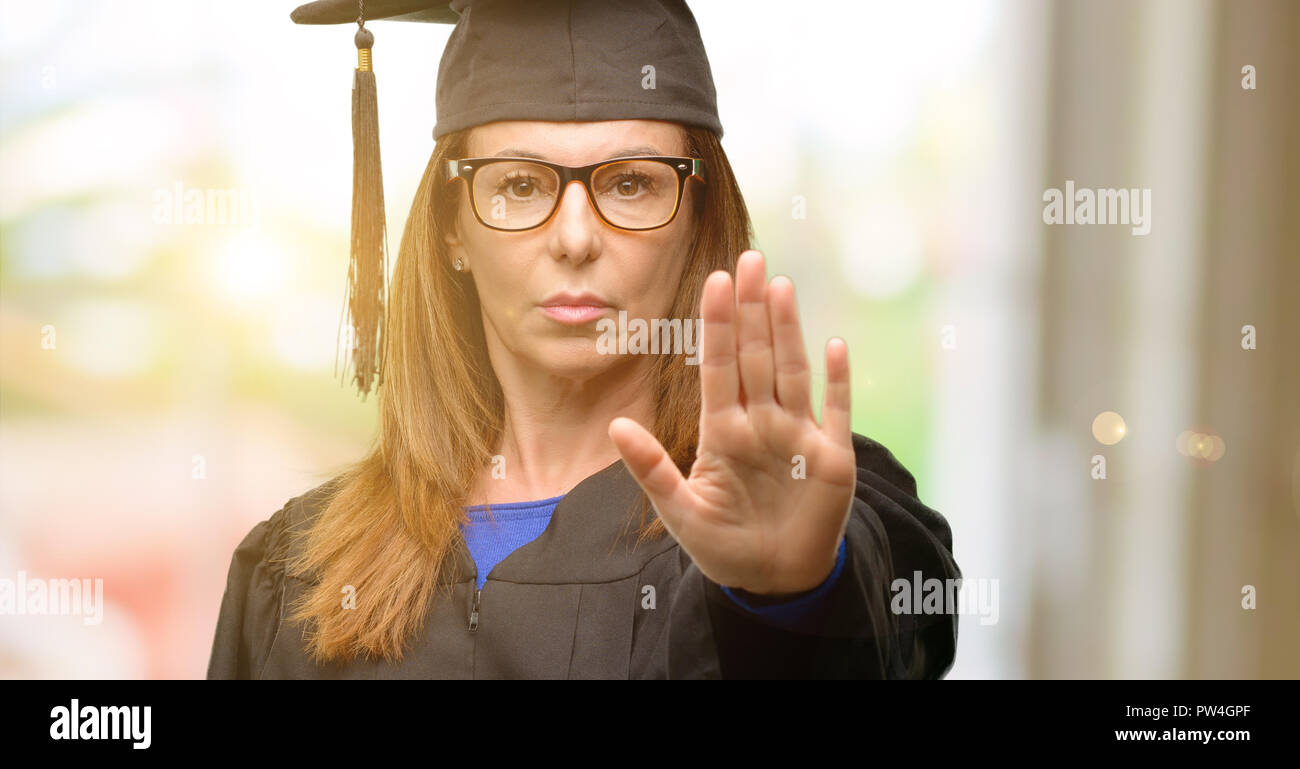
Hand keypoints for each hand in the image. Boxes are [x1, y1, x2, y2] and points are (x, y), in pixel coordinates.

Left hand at [609, 250, 856, 595]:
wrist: (773, 582)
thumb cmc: (723, 546)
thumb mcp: (680, 512)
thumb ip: (652, 469)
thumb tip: (615, 426)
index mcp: (724, 432)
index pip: (718, 367)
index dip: (716, 325)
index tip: (714, 281)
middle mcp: (761, 423)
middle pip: (755, 355)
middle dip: (750, 309)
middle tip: (749, 259)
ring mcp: (797, 436)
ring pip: (792, 371)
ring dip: (787, 330)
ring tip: (780, 286)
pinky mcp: (832, 458)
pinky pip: (837, 412)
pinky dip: (838, 381)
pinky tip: (835, 345)